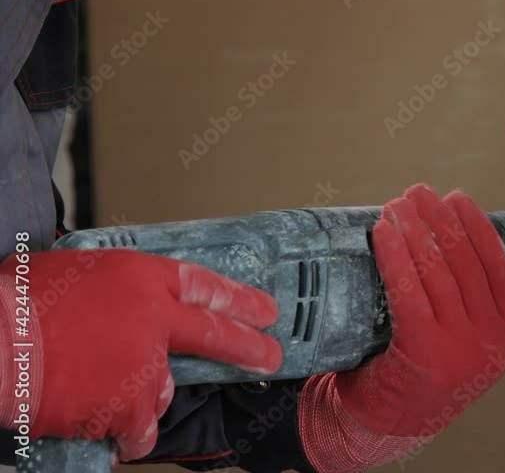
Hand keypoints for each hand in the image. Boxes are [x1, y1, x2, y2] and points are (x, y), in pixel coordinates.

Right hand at [0, 249, 281, 460]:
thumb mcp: (74, 275)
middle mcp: (153, 319)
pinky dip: (126, 438)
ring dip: (141, 401)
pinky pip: (139, 432)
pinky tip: (105, 434)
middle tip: (270, 358)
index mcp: (139, 278)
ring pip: (164, 392)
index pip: (202, 285)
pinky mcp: (129, 407)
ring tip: (100, 395)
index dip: (237, 298)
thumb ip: (111, 293)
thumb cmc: (15, 305)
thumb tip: (119, 308)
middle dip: (249, 348)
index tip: (263, 309)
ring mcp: (145, 365)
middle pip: (215, 334)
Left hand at [297, 184, 504, 471]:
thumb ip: (463, 305)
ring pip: (437, 273)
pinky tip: (384, 233)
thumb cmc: (418, 378)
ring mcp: (461, 349)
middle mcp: (490, 343)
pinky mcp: (426, 352)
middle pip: (466, 265)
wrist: (387, 428)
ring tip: (397, 205)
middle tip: (417, 192)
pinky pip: (409, 291)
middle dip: (440, 220)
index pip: (501, 270)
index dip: (480, 229)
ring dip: (415, 231)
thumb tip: (441, 238)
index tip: (459, 199)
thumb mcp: (458, 344)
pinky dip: (395, 255)